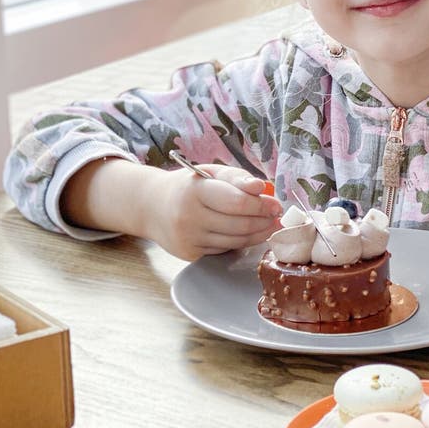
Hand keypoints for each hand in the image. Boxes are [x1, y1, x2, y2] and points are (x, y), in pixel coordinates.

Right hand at [145, 165, 282, 260]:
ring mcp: (188, 238)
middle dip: (264, 220)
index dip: (261, 205)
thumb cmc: (189, 186)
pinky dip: (241, 242)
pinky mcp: (189, 254)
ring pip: (235, 241)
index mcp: (194, 190)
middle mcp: (188, 217)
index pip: (236, 202)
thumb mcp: (210, 173)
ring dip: (258, 233)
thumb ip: (236, 178)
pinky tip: (250, 233)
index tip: (276, 204)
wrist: (152, 206)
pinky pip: (224, 250)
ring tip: (269, 224)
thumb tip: (260, 188)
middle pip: (239, 224)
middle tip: (276, 216)